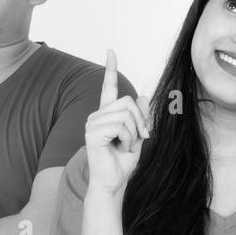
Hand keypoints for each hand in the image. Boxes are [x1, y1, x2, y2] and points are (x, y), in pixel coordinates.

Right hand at [85, 49, 150, 194]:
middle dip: (140, 121)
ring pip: (126, 114)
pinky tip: (118, 148)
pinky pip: (120, 126)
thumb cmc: (122, 162)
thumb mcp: (137, 136)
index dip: (110, 69)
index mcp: (107, 115)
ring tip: (124, 146)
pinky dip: (127, 139)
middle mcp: (97, 116)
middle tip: (137, 139)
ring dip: (134, 133)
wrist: (113, 182)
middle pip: (127, 102)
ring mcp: (92, 123)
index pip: (108, 88)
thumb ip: (140, 117)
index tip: (111, 52)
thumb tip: (143, 95)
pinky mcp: (92, 133)